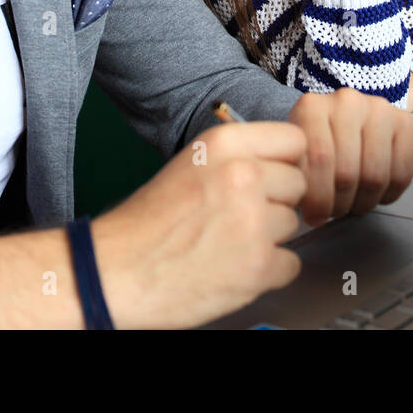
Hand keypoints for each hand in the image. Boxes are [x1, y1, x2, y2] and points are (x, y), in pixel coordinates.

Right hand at [90, 120, 306, 327]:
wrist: (115, 272)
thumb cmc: (148, 222)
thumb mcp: (190, 164)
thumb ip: (237, 157)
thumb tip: (284, 163)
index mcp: (224, 144)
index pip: (294, 140)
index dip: (283, 162)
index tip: (269, 177)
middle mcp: (243, 175)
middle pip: (297, 184)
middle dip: (276, 202)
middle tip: (238, 218)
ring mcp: (253, 222)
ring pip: (294, 224)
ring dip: (269, 238)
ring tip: (228, 244)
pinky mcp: (258, 266)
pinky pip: (290, 264)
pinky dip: (268, 272)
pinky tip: (234, 268)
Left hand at [288, 87, 412, 225]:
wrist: (353, 115)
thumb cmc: (323, 138)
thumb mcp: (300, 150)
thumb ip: (300, 173)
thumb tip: (312, 213)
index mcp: (314, 107)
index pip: (318, 158)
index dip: (318, 197)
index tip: (315, 216)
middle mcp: (348, 103)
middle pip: (347, 172)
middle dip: (340, 204)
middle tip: (336, 211)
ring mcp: (380, 111)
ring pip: (375, 176)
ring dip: (364, 202)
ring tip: (354, 204)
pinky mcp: (407, 124)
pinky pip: (401, 174)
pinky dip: (388, 195)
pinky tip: (376, 194)